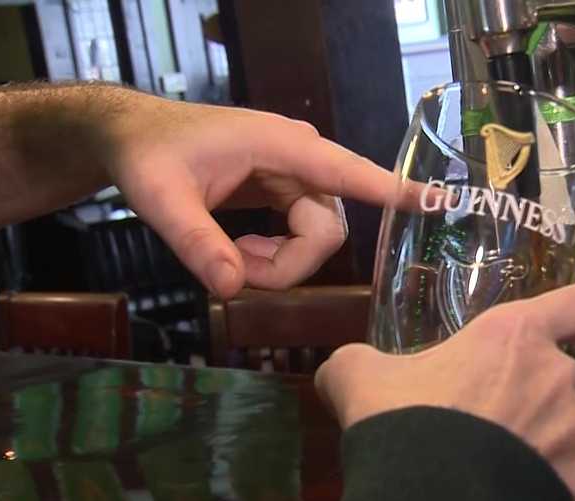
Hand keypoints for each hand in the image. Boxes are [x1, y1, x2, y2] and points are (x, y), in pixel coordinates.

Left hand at [101, 96, 396, 298]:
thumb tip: (230, 288)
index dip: (391, 190)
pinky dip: (275, 256)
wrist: (136, 138)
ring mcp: (297, 176)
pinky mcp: (289, 192)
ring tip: (230, 258)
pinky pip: (302, 236)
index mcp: (279, 145)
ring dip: (277, 263)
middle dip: (286, 264)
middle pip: (325, 229)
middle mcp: (299, 158)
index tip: (438, 203)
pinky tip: (240, 251)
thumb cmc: (148, 156)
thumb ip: (195, 242)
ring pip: (316, 238)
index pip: (346, 171)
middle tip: (234, 270)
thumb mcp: (160, 199)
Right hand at [315, 283, 574, 500]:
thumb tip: (347, 371)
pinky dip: (550, 482)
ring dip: (547, 438)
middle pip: (568, 374)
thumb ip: (362, 364)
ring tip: (499, 468)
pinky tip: (511, 498)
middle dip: (537, 394)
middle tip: (492, 422)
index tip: (573, 332)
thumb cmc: (401, 427)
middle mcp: (559, 375)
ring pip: (574, 425)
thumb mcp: (358, 380)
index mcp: (514, 336)